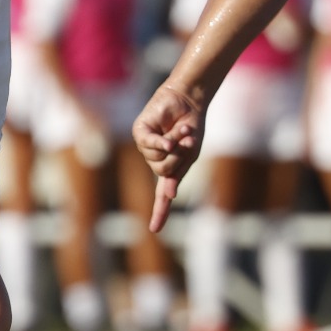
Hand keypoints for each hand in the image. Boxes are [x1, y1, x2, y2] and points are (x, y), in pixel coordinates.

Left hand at [132, 80, 205, 232]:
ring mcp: (145, 146)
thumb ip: (179, 172)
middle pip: (162, 172)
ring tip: (182, 130)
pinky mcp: (140, 132)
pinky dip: (162, 142)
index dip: (160, 212)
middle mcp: (154, 159)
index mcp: (167, 168)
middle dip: (178, 158)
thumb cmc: (190, 126)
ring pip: (156, 159)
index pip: (162, 195)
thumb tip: (169, 194)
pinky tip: (170, 136)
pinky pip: (149, 145)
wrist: (188, 100)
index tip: (155, 229)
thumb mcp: (190, 153)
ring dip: (175, 145)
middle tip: (186, 141)